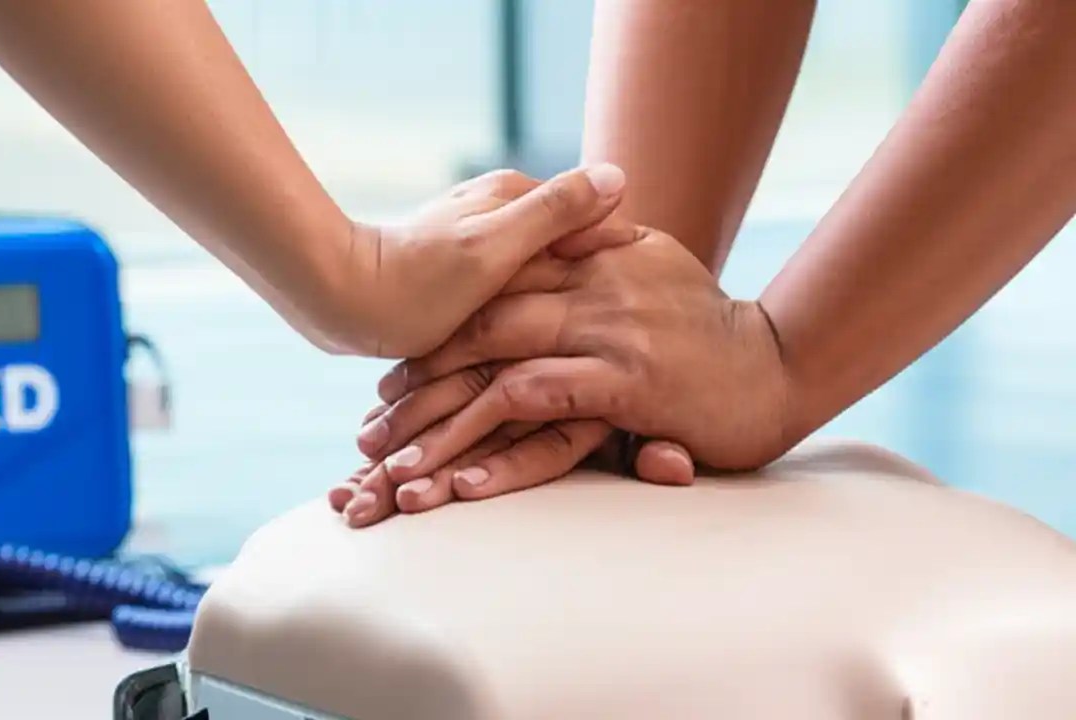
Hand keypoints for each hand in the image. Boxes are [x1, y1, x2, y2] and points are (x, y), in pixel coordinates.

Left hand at [338, 164, 637, 356]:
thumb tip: (619, 176)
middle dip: (591, 290)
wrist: (337, 302)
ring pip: (539, 277)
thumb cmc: (412, 283)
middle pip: (568, 252)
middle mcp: (500, 210)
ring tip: (580, 352)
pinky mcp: (459, 276)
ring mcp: (480, 242)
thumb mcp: (494, 249)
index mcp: (515, 195)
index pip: (592, 224)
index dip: (619, 266)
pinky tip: (533, 357)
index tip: (639, 310)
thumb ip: (554, 214)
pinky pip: (509, 298)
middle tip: (620, 340)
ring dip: (556, 309)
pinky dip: (523, 323)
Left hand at [340, 232, 792, 522]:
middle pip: (477, 324)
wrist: (779, 365)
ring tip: (388, 464)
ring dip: (436, 419)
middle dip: (417, 377)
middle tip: (372, 424)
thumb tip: (550, 250)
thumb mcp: (649, 270)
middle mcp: (588, 284)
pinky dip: (490, 441)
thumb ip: (594, 258)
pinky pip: (539, 405)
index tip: (392, 372)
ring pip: (494, 366)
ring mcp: (606, 328)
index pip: (492, 287)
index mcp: (587, 257)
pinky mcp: (627, 378)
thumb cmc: (710, 328)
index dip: (436, 330)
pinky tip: (456, 480)